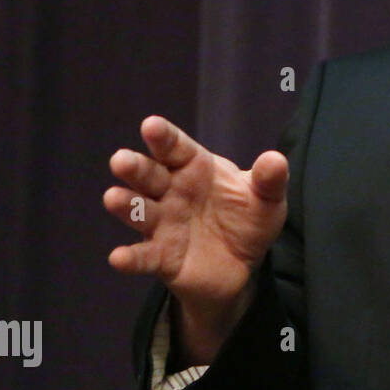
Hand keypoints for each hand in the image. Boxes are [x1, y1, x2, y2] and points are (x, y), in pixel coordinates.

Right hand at [105, 116, 287, 329]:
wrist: (243, 263)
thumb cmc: (247, 218)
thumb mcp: (266, 199)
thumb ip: (269, 180)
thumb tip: (275, 159)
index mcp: (193, 167)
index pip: (175, 148)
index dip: (163, 137)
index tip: (151, 126)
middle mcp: (171, 191)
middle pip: (148, 175)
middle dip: (134, 168)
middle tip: (121, 160)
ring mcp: (162, 224)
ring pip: (140, 211)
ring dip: (126, 206)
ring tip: (113, 199)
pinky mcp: (161, 257)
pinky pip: (144, 256)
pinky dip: (130, 258)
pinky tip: (119, 257)